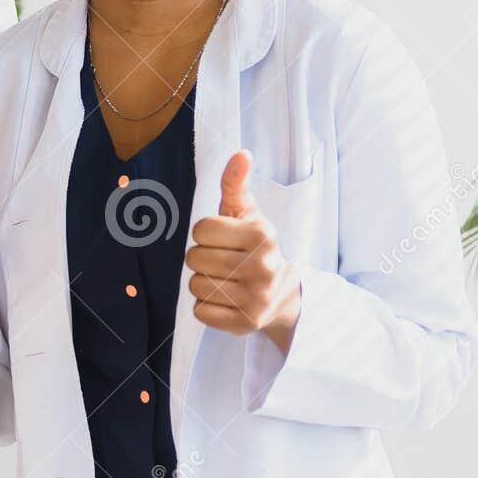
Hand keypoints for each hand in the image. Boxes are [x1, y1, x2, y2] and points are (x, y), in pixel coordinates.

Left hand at [186, 150, 301, 351]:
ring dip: (203, 283)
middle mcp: (263, 267)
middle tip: (224, 262)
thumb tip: (240, 153)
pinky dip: (207, 307)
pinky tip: (227, 300)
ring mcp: (256, 299)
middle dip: (202, 258)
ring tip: (226, 281)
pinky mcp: (246, 324)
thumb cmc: (255, 247)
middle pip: (193, 259)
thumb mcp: (247, 214)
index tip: (223, 239)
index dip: (205, 234)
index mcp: (262, 234)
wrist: (284, 295)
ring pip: (194, 286)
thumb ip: (236, 185)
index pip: (200, 229)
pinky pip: (201, 312)